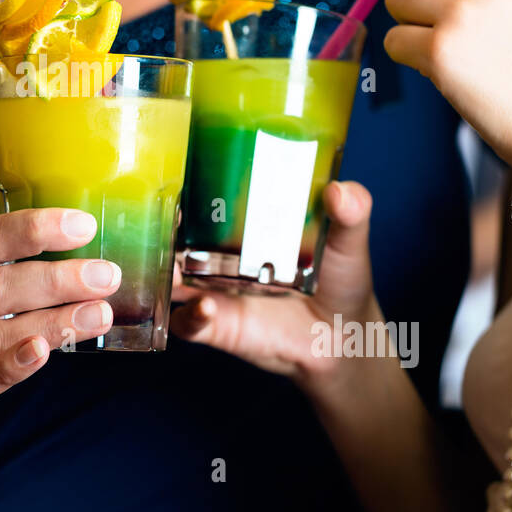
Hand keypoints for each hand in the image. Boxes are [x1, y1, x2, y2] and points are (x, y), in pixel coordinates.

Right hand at [170, 181, 379, 391]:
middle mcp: (220, 255)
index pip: (205, 199)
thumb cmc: (340, 281)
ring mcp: (214, 290)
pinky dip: (192, 316)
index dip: (186, 186)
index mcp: (244, 225)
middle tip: (162, 219)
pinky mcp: (217, 325)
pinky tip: (205, 309)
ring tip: (173, 270)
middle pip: (175, 236)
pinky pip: (189, 323)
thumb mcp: (346, 242)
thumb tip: (341, 191)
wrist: (345, 339)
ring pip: (171, 278)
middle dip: (160, 228)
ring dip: (164, 273)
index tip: (177, 172)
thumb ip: (350, 214)